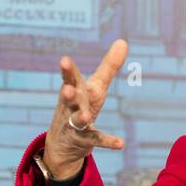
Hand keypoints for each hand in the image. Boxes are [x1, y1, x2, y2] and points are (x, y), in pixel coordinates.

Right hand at [44, 39, 128, 179]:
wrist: (63, 143)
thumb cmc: (80, 106)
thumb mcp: (95, 87)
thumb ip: (108, 66)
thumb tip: (123, 41)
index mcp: (75, 90)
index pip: (70, 78)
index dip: (68, 70)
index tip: (64, 60)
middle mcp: (71, 106)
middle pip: (68, 98)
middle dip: (68, 92)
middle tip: (67, 89)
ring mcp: (75, 124)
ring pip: (77, 119)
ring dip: (81, 116)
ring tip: (88, 115)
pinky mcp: (83, 140)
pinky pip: (96, 139)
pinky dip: (107, 141)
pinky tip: (121, 143)